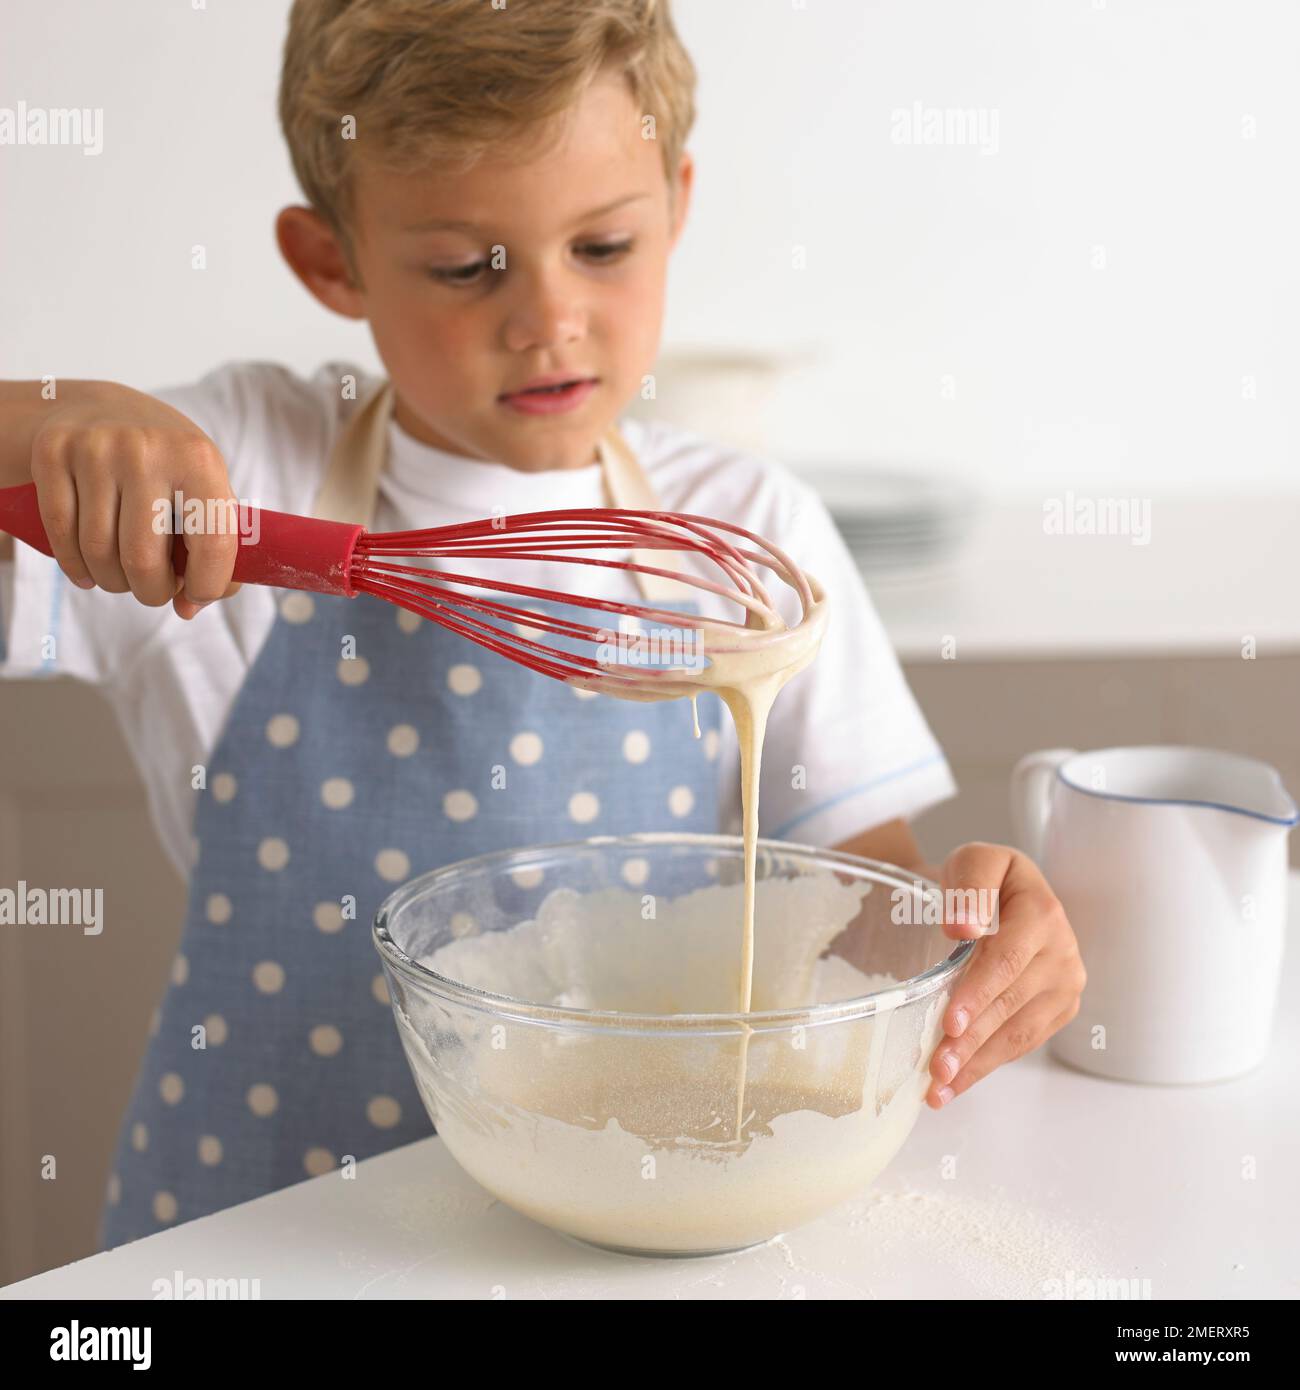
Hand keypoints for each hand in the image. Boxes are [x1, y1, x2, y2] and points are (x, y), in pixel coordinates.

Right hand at [26, 383, 241, 619]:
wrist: (106, 409)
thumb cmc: (167, 462)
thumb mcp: (205, 487)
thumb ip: (216, 546)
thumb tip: (191, 606)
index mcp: (198, 459)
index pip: (213, 544)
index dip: (207, 586)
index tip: (196, 598)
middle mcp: (146, 451)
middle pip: (143, 560)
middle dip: (151, 592)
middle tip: (154, 589)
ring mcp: (95, 450)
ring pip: (98, 553)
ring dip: (114, 581)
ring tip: (124, 576)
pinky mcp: (53, 454)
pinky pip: (61, 534)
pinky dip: (76, 566)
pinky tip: (89, 571)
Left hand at [924, 841, 1085, 1107]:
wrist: (1005, 892)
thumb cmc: (983, 880)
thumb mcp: (972, 863)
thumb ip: (969, 887)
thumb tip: (962, 927)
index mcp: (1041, 911)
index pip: (1006, 959)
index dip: (977, 993)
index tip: (950, 1022)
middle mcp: (1062, 950)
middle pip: (1011, 1003)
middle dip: (972, 1040)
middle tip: (937, 1068)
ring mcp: (1065, 983)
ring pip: (1018, 1031)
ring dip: (978, 1063)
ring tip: (940, 1087)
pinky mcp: (1058, 1008)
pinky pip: (1023, 1041)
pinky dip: (988, 1064)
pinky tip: (957, 1082)